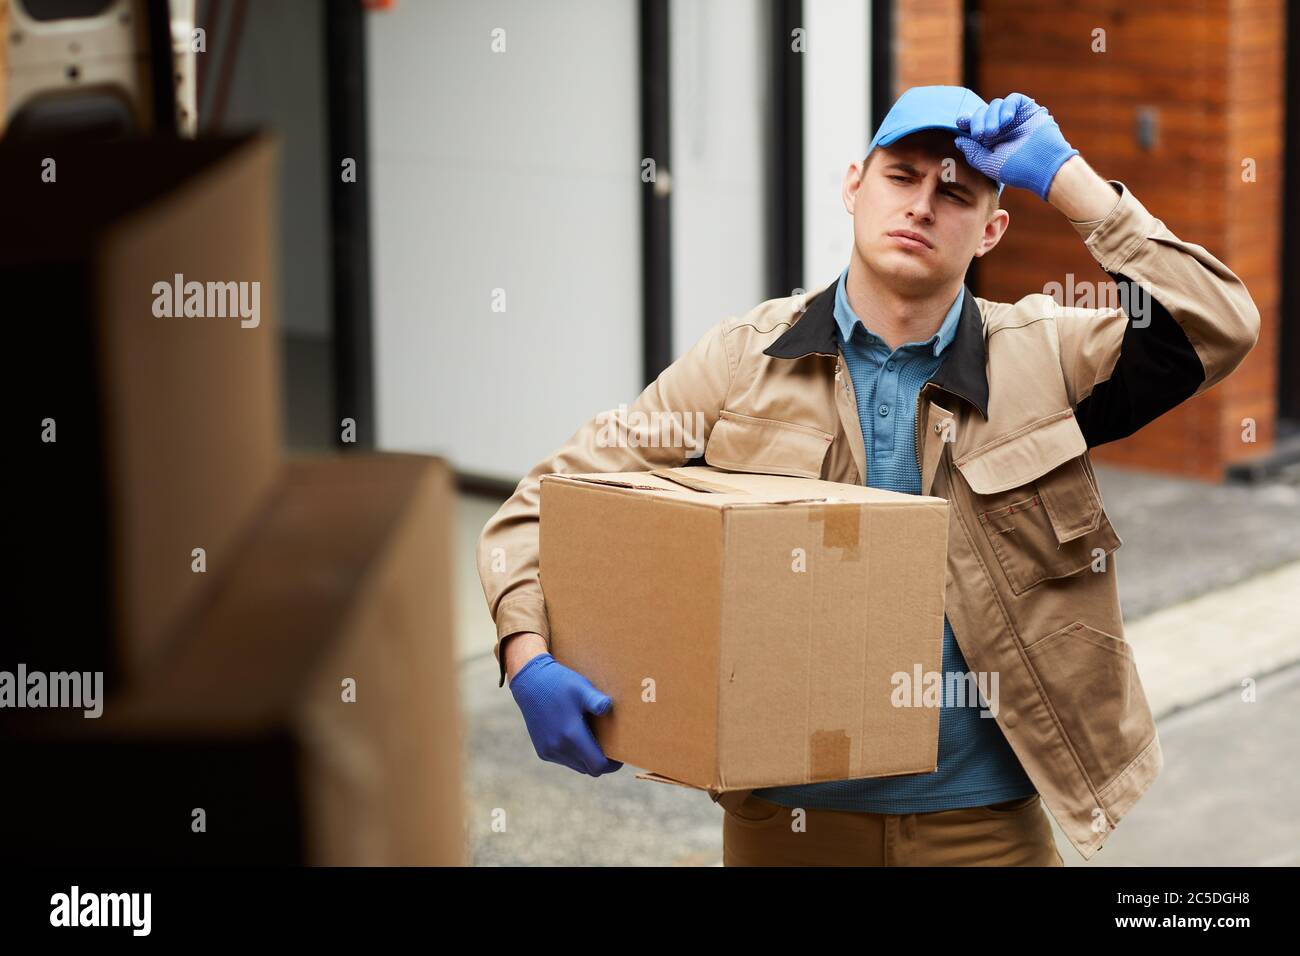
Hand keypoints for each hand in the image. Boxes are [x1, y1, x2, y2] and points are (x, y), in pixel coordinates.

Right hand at [508, 652, 623, 776]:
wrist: (530, 682)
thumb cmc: (559, 683)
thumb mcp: (581, 688)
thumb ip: (597, 701)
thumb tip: (609, 709)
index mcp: (571, 735)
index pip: (598, 766)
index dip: (612, 765)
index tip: (620, 755)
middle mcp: (559, 748)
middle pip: (589, 769)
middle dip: (601, 761)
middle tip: (609, 745)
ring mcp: (549, 751)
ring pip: (577, 766)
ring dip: (586, 758)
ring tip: (593, 739)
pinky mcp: (542, 751)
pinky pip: (565, 760)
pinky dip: (574, 754)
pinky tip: (576, 737)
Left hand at [954, 93, 1078, 200]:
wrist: (1044, 166)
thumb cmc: (1018, 169)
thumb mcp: (989, 164)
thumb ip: (973, 152)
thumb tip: (958, 139)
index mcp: (991, 140)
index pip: (975, 125)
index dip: (967, 121)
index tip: (961, 123)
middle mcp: (1002, 128)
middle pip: (983, 113)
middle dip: (978, 121)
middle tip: (981, 134)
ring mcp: (1015, 118)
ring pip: (996, 105)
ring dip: (992, 116)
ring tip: (994, 131)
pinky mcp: (1028, 109)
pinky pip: (1013, 99)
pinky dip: (1007, 106)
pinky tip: (1007, 120)